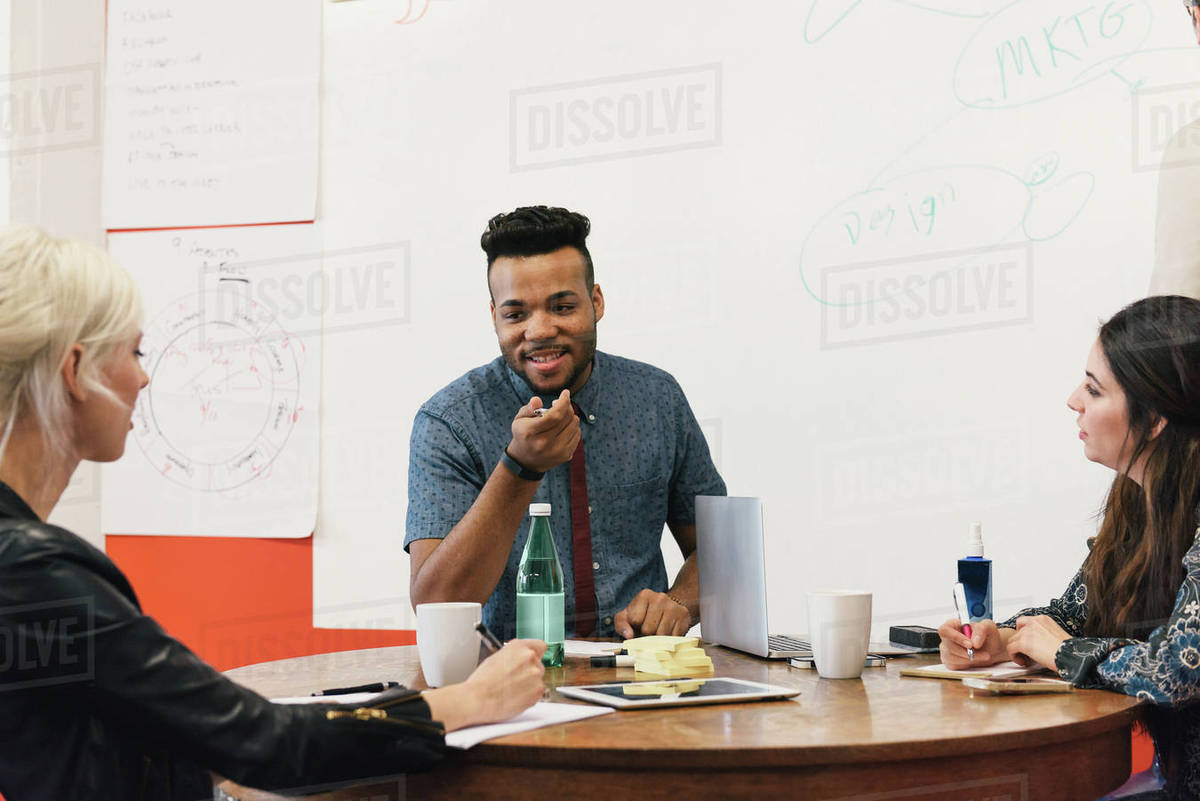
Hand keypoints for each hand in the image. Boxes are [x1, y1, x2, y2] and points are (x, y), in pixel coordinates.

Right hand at [423, 639, 545, 730]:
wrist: (477, 699)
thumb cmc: (482, 681)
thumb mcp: (496, 657)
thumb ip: (514, 655)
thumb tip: (520, 658)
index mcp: (519, 646)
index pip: (540, 646)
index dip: (535, 654)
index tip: (532, 660)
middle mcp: (530, 658)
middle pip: (538, 664)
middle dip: (529, 672)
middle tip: (515, 680)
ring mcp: (535, 674)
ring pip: (538, 679)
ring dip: (529, 684)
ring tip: (512, 690)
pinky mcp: (538, 691)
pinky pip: (538, 692)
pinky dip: (529, 696)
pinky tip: (515, 697)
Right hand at [507, 390, 580, 473]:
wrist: (525, 462)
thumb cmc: (523, 435)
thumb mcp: (519, 420)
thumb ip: (528, 408)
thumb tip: (537, 400)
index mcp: (530, 432)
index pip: (554, 415)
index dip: (563, 402)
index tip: (566, 393)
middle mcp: (544, 444)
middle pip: (566, 418)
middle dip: (566, 406)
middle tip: (560, 403)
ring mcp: (556, 452)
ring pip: (574, 425)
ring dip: (570, 416)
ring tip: (560, 416)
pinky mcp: (566, 456)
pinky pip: (577, 434)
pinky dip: (573, 427)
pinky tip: (564, 427)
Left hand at [614, 589, 691, 638]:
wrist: (666, 609)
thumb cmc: (644, 614)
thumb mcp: (627, 617)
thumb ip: (621, 625)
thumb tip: (628, 636)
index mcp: (644, 595)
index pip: (635, 620)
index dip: (635, 627)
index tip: (639, 624)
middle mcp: (660, 598)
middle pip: (649, 629)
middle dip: (646, 635)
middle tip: (649, 630)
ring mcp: (673, 606)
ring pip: (661, 635)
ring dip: (658, 639)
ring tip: (657, 631)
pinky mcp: (683, 616)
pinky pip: (674, 637)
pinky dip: (669, 640)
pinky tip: (667, 632)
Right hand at [937, 618, 1007, 668]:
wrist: (992, 649)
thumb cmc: (987, 635)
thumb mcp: (988, 627)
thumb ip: (981, 630)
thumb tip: (974, 643)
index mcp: (952, 625)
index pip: (944, 630)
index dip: (955, 637)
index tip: (970, 644)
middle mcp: (947, 637)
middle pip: (948, 646)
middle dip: (967, 652)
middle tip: (985, 654)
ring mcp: (947, 650)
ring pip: (952, 657)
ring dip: (970, 659)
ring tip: (984, 656)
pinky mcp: (950, 662)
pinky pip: (955, 665)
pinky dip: (968, 664)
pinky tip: (976, 660)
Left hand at [1007, 615, 1069, 670]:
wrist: (1072, 656)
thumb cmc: (1069, 650)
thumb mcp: (1056, 634)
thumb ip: (1043, 633)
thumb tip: (1036, 642)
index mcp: (1043, 619)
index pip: (1024, 622)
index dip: (1023, 634)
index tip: (1028, 643)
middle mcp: (1034, 622)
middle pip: (1017, 631)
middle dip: (1020, 642)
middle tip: (1026, 652)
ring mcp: (1028, 632)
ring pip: (1012, 640)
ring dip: (1017, 650)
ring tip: (1026, 659)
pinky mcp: (1024, 642)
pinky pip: (1010, 648)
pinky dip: (1014, 657)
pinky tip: (1023, 662)